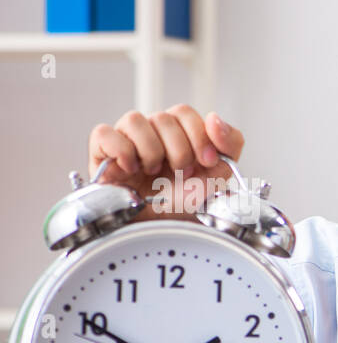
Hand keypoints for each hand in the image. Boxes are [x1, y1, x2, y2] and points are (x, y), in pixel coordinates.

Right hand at [88, 104, 244, 215]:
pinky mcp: (101, 152)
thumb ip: (231, 142)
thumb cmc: (186, 202)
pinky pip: (104, 133)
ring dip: (152, 152)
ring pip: (135, 120)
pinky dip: (121, 151)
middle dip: (179, 150)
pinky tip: (132, 169)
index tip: (206, 161)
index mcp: (179, 132)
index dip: (199, 136)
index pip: (184, 112)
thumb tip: (214, 118)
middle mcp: (152, 132)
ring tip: (154, 173)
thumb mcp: (220, 174)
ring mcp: (127, 139)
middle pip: (164, 117)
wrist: (164, 230)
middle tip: (180, 173)